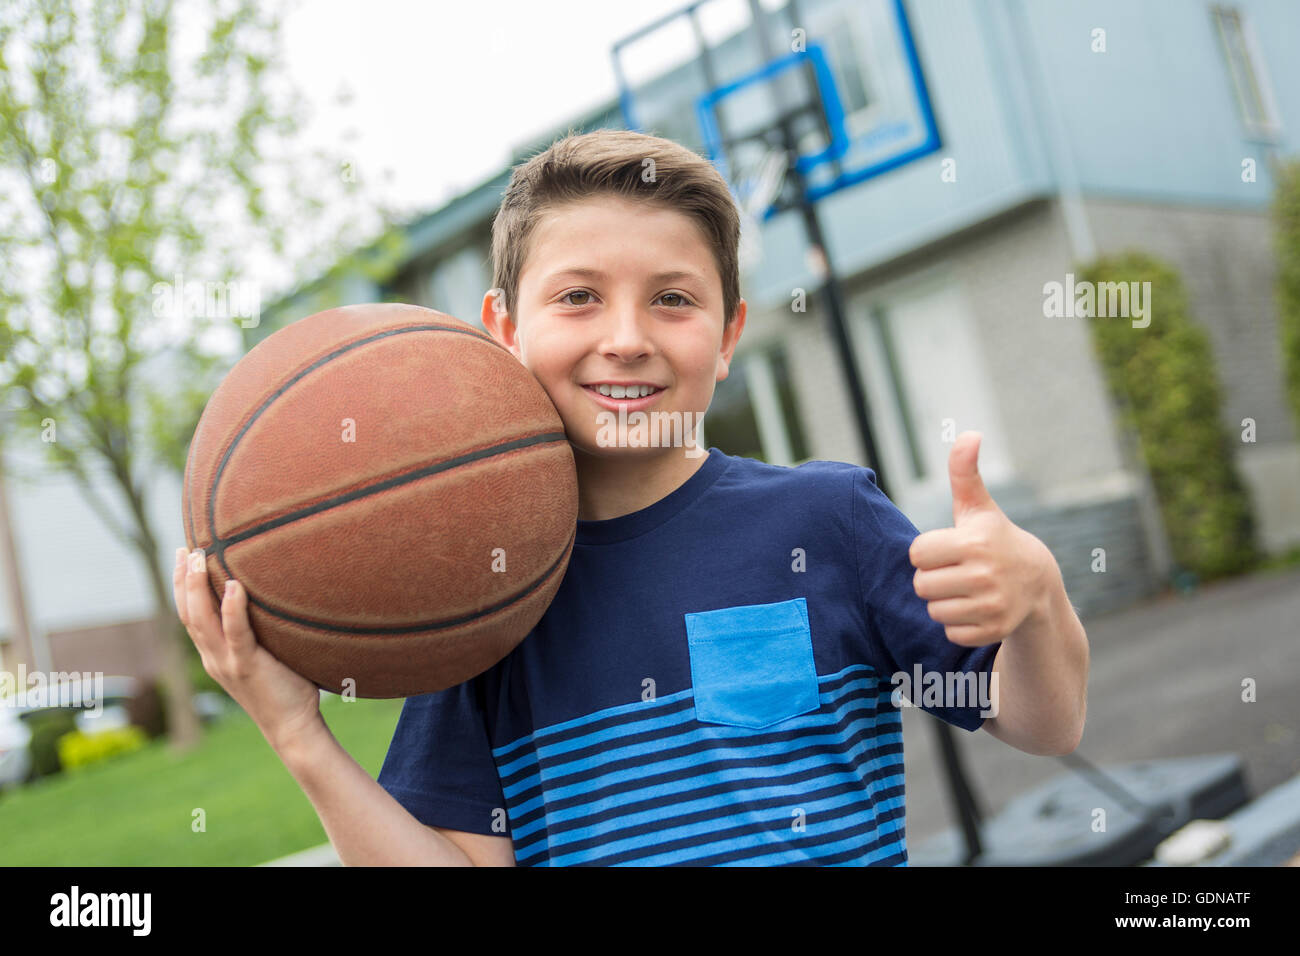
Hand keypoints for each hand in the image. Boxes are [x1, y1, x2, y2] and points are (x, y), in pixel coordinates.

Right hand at [173, 546, 322, 750]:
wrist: (292, 728)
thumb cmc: (289, 688)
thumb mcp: (267, 655)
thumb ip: (263, 631)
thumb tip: (280, 596)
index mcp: (215, 655)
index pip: (190, 616)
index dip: (182, 587)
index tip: (183, 557)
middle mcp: (213, 658)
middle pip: (188, 613)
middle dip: (182, 579)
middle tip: (184, 548)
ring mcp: (227, 663)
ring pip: (202, 620)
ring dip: (196, 586)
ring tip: (198, 556)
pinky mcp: (247, 667)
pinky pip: (236, 634)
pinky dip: (233, 609)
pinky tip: (233, 585)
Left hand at [908, 432, 1054, 646]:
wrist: (1037, 583)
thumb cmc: (995, 539)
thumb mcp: (979, 507)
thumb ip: (965, 472)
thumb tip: (969, 433)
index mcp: (973, 543)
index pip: (917, 554)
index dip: (928, 551)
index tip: (947, 548)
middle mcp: (984, 575)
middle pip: (921, 585)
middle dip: (933, 578)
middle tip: (955, 571)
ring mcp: (991, 605)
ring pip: (934, 610)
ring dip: (944, 602)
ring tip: (966, 589)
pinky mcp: (993, 631)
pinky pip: (950, 631)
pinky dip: (958, 623)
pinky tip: (975, 608)